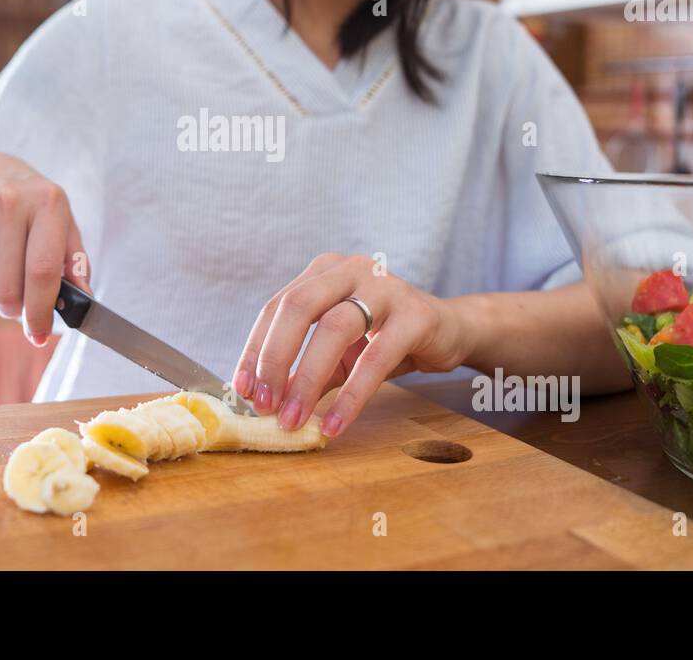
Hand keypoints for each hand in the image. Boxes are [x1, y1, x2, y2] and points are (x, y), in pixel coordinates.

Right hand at [0, 151, 90, 342]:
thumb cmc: (32, 205)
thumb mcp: (62, 221)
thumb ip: (75, 262)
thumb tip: (83, 302)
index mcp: (47, 203)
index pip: (42, 271)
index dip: (40, 311)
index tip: (38, 335)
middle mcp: (8, 203)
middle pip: (8, 290)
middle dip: (15, 310)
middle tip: (20, 305)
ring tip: (1, 268)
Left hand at [232, 253, 470, 437]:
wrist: (449, 330)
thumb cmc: (384, 338)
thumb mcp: (338, 351)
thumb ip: (304, 369)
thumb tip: (263, 401)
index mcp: (323, 271)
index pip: (276, 307)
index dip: (255, 348)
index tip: (242, 389)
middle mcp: (350, 270)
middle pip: (297, 307)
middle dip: (274, 359)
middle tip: (264, 405)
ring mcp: (385, 287)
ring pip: (333, 329)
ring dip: (307, 380)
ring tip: (292, 419)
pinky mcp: (415, 315)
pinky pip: (375, 359)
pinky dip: (351, 396)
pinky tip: (334, 422)